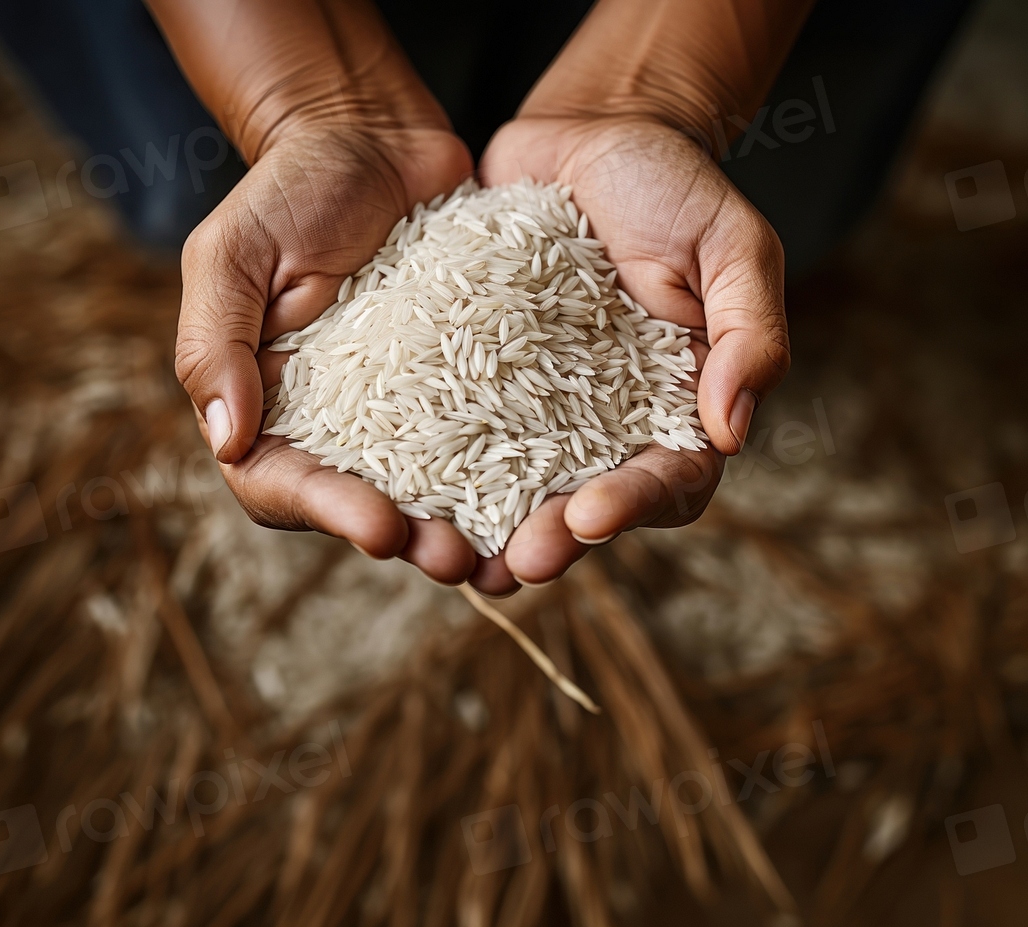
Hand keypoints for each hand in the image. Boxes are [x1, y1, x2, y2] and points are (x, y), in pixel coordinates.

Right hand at [176, 122, 479, 584]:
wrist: (372, 140)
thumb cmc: (287, 190)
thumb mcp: (230, 254)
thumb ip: (215, 344)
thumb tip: (226, 443)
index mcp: (270, 408)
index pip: (283, 483)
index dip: (327, 513)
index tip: (380, 527)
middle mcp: (337, 425)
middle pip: (362, 503)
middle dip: (407, 537)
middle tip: (453, 557)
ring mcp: (403, 412)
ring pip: (428, 487)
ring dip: (463, 522)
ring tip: (504, 547)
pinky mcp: (462, 385)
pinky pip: (484, 434)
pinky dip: (510, 468)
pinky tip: (548, 488)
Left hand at [475, 115, 788, 592]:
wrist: (592, 140)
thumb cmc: (676, 189)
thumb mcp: (734, 248)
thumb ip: (750, 334)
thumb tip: (732, 432)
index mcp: (676, 414)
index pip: (668, 482)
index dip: (632, 507)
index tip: (591, 516)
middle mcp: (605, 429)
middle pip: (584, 506)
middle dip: (551, 539)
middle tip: (515, 563)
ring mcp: (538, 412)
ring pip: (514, 487)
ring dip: (484, 528)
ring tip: (449, 554)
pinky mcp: (478, 382)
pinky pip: (454, 428)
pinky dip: (430, 461)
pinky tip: (397, 485)